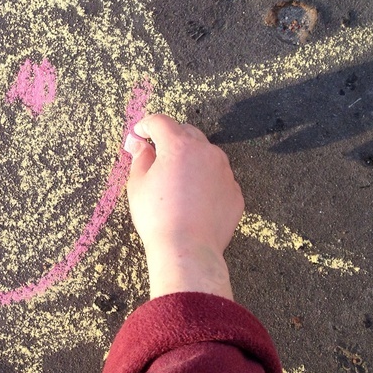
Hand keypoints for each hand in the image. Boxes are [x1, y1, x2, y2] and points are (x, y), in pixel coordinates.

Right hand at [122, 114, 243, 299]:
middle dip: (170, 138)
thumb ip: (140, 157)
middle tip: (156, 154)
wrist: (187, 250)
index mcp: (178, 146)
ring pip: (205, 153)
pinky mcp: (234, 191)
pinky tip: (193, 198)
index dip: (145, 125)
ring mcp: (224, 171)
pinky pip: (218, 177)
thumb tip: (140, 144)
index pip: (160, 122)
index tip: (139, 134)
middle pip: (186, 132)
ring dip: (190, 158)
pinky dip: (205, 179)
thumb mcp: (138, 184)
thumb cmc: (157, 217)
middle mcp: (206, 152)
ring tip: (176, 180)